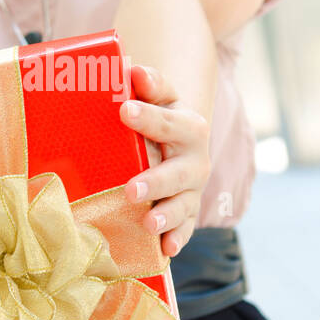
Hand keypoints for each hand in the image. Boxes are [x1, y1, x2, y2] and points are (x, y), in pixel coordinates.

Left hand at [119, 64, 210, 257]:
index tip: (123, 110)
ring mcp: (192, 190)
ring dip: (167, 215)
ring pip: (184, 205)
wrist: (178, 140)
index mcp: (188, 126)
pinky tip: (165, 250)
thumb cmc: (156, 116)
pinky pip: (183, 229)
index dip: (147, 117)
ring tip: (148, 223)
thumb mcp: (156, 96)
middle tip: (131, 189)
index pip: (168, 120)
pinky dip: (175, 239)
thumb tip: (131, 69)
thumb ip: (147, 84)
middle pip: (179, 172)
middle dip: (156, 181)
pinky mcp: (186, 213)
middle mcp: (195, 160)